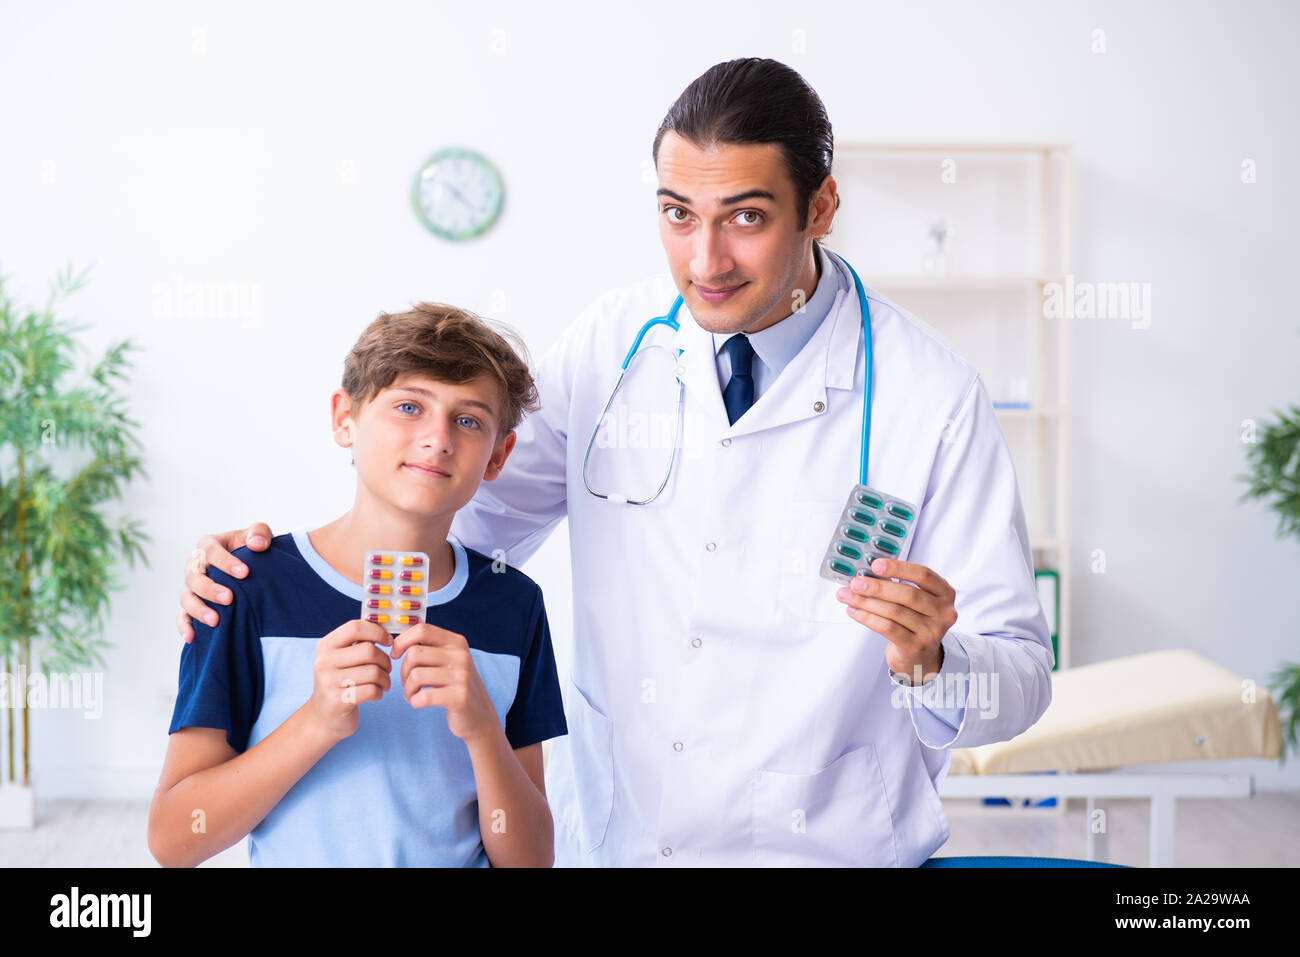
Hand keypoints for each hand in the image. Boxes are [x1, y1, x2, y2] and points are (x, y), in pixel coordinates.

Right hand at [176, 522, 273, 641]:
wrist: (251, 568)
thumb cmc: (252, 548)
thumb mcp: (258, 535)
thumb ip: (259, 533)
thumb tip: (256, 545)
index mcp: (209, 545)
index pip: (211, 552)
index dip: (226, 562)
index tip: (245, 573)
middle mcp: (196, 565)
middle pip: (194, 576)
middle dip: (210, 588)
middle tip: (229, 598)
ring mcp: (192, 587)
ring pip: (186, 597)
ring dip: (199, 609)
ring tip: (216, 620)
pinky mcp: (191, 605)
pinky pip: (182, 616)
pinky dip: (184, 626)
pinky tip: (192, 638)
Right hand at [307, 619, 394, 742]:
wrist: (323, 717)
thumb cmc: (341, 682)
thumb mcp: (342, 658)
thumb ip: (359, 642)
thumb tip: (385, 626)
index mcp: (326, 645)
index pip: (355, 627)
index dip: (378, 632)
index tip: (389, 642)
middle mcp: (324, 662)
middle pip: (369, 651)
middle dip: (385, 660)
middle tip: (387, 669)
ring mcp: (329, 682)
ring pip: (373, 672)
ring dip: (385, 679)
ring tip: (383, 683)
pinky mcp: (337, 701)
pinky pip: (371, 690)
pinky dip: (379, 693)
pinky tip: (376, 694)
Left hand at [391, 624, 498, 744]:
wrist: (479, 714)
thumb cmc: (454, 685)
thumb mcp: (448, 660)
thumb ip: (428, 647)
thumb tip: (397, 639)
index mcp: (457, 642)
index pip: (422, 630)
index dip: (402, 641)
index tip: (395, 655)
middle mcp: (461, 656)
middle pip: (414, 654)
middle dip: (403, 671)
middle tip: (406, 682)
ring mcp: (462, 676)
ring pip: (416, 676)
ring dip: (407, 689)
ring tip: (412, 694)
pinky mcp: (460, 697)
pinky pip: (423, 697)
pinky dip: (414, 701)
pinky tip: (418, 703)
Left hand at [835, 558, 958, 683]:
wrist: (921, 657)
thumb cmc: (914, 621)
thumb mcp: (917, 601)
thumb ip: (899, 585)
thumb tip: (865, 574)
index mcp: (945, 593)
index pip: (923, 575)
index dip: (898, 568)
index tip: (875, 565)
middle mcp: (943, 612)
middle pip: (908, 594)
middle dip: (877, 587)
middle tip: (855, 583)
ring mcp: (932, 631)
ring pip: (895, 612)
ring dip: (866, 602)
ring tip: (847, 596)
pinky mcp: (916, 646)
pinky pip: (888, 628)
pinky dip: (867, 617)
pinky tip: (854, 611)